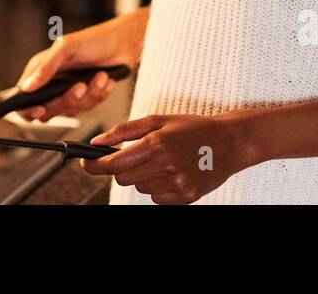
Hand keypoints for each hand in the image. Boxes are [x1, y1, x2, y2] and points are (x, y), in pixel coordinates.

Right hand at [14, 13, 144, 120]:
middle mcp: (53, 84)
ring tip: (98, 76)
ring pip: (72, 111)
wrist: (123, 43)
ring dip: (88, 95)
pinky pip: (89, 108)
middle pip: (49, 111)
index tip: (40, 108)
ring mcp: (69, 92)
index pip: (24, 98)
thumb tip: (26, 87)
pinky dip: (99, 94)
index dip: (28, 109)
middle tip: (79, 85)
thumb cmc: (93, 39)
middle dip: (68, 100)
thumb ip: (45, 67)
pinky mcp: (86, 98)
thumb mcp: (66, 48)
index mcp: (41, 70)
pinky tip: (104, 80)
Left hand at [80, 113, 251, 204]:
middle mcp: (166, 165)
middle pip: (123, 179)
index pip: (114, 163)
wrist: (230, 142)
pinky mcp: (185, 198)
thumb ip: (125, 130)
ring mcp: (177, 184)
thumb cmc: (193, 128)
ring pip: (139, 188)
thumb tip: (97, 141)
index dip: (95, 165)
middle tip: (131, 157)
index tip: (86, 162)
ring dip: (141, 177)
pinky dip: (157, 187)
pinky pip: (156, 198)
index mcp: (156, 143)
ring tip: (160, 161)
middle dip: (120, 169)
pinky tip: (171, 172)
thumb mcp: (158, 120)